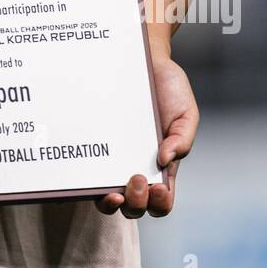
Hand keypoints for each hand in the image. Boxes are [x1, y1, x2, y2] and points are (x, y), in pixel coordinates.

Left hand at [94, 54, 197, 218]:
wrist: (142, 59)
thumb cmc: (168, 88)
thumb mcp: (186, 113)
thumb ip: (182, 139)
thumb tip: (165, 161)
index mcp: (162, 167)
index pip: (161, 201)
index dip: (159, 204)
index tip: (157, 188)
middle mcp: (136, 168)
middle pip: (134, 207)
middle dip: (136, 205)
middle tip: (136, 179)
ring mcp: (113, 160)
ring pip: (107, 199)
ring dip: (109, 204)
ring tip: (112, 191)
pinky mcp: (94, 146)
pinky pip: (85, 172)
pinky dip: (82, 183)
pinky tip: (80, 177)